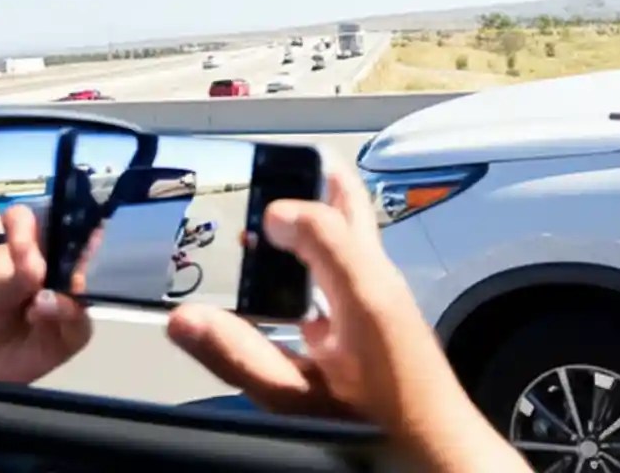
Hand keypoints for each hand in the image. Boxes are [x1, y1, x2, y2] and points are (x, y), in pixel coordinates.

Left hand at [0, 205, 91, 383]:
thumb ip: (19, 261)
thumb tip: (45, 261)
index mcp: (33, 245)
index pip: (56, 219)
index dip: (65, 214)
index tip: (69, 218)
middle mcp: (57, 268)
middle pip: (82, 249)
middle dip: (78, 254)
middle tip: (65, 262)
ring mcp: (68, 298)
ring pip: (87, 284)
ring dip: (66, 290)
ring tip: (37, 302)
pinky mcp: (73, 330)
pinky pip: (84, 319)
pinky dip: (65, 315)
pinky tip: (39, 316)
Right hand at [165, 156, 529, 471]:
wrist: (435, 450)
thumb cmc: (379, 423)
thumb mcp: (297, 397)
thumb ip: (240, 356)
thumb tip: (184, 318)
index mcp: (366, 288)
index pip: (329, 215)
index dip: (287, 204)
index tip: (253, 211)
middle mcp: (380, 284)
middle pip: (349, 213)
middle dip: (312, 188)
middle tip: (273, 175)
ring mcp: (383, 302)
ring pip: (348, 242)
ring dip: (312, 229)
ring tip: (266, 228)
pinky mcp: (379, 324)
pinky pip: (344, 278)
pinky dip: (313, 272)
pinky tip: (284, 296)